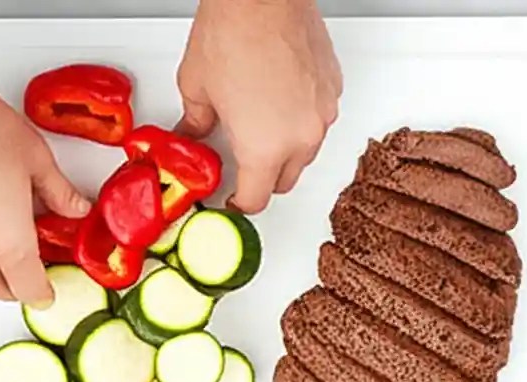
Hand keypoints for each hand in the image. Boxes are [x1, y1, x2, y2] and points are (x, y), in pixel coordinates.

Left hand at [177, 0, 341, 212]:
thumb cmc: (233, 32)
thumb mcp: (196, 87)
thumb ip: (196, 122)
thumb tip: (192, 132)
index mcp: (264, 149)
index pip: (257, 200)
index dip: (239, 205)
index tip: (232, 201)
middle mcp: (300, 137)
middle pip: (285, 180)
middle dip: (262, 178)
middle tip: (240, 163)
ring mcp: (322, 113)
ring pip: (305, 150)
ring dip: (284, 148)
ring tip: (259, 125)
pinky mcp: (333, 89)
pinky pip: (317, 119)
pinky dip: (299, 118)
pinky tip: (278, 99)